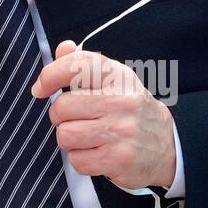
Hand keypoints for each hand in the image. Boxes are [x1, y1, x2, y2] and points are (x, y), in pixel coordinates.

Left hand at [31, 40, 175, 190]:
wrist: (167, 147)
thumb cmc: (131, 112)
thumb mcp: (115, 82)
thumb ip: (86, 64)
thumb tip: (63, 47)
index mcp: (119, 77)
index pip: (77, 66)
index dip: (50, 75)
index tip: (40, 89)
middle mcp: (122, 101)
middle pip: (62, 107)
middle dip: (59, 117)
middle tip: (73, 120)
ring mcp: (121, 131)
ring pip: (66, 135)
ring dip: (69, 140)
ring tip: (86, 137)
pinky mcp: (119, 159)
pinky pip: (77, 160)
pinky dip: (80, 159)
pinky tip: (96, 153)